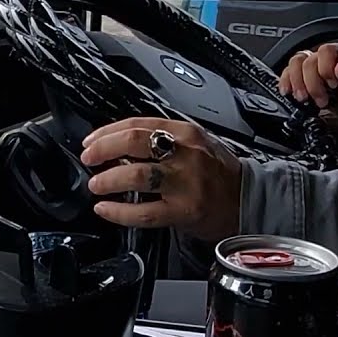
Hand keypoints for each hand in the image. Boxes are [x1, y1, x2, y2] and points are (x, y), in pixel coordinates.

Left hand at [80, 118, 241, 241]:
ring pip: (137, 175)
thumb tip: (118, 145)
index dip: (107, 132)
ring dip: (108, 179)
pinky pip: (145, 212)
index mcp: (186, 132)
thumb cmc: (218, 172)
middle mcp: (186, 154)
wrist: (248, 199)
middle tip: (89, 159)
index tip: (91, 141)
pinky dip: (119, 211)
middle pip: (134, 142)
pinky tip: (106, 209)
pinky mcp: (184, 210)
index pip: (138, 124)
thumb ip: (162, 140)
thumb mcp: (195, 143)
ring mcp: (186, 183)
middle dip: (103, 149)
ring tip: (96, 184)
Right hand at [279, 43, 337, 115]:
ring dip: (298, 84)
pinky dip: (286, 83)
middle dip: (313, 84)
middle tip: (322, 99)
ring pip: (295, 64)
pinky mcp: (300, 75)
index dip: (326, 68)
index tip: (333, 84)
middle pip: (308, 61)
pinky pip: (286, 73)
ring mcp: (311, 65)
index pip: (326, 51)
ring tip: (306, 99)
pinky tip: (289, 93)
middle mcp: (324, 57)